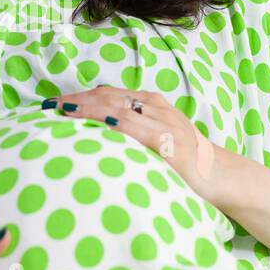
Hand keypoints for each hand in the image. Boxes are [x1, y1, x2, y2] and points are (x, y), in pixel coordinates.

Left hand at [47, 86, 227, 208]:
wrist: (222, 176)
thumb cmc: (186, 162)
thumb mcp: (157, 140)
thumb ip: (132, 133)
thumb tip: (100, 132)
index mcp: (152, 103)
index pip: (108, 93)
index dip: (80, 95)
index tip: (54, 102)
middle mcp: (156, 107)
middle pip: (108, 95)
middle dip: (76, 98)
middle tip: (48, 104)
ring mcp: (163, 123)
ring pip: (118, 107)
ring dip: (87, 108)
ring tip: (62, 110)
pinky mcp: (169, 142)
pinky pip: (138, 129)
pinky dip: (116, 124)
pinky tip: (99, 125)